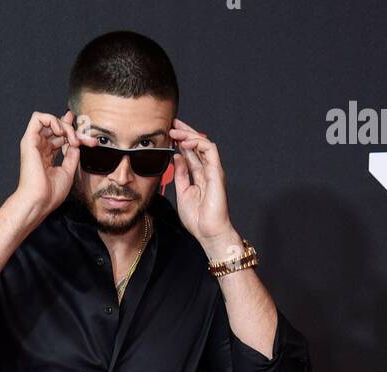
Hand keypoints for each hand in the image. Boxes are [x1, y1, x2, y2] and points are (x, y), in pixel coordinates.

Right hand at [15, 109, 98, 220]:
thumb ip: (71, 156)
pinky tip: (60, 131)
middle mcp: (40, 148)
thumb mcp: (67, 172)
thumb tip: (75, 144)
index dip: (74, 133)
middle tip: (84, 140)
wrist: (39, 201)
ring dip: (64, 125)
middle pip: (58, 128)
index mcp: (47, 156)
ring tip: (72, 138)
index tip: (90, 140)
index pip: (60, 137)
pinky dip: (51, 119)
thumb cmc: (50, 193)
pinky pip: (38, 118)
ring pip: (50, 121)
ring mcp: (34, 143)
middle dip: (74, 130)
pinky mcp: (29, 140)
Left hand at [170, 117, 241, 255]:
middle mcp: (208, 170)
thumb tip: (178, 157)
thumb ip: (181, 174)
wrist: (209, 233)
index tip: (169, 133)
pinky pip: (210, 150)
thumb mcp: (182, 193)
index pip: (191, 152)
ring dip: (189, 134)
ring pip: (204, 143)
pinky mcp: (217, 172)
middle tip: (172, 123)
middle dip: (185, 132)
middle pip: (197, 145)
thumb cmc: (198, 220)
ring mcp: (213, 170)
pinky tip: (185, 142)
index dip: (181, 141)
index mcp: (199, 176)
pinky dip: (198, 143)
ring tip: (176, 130)